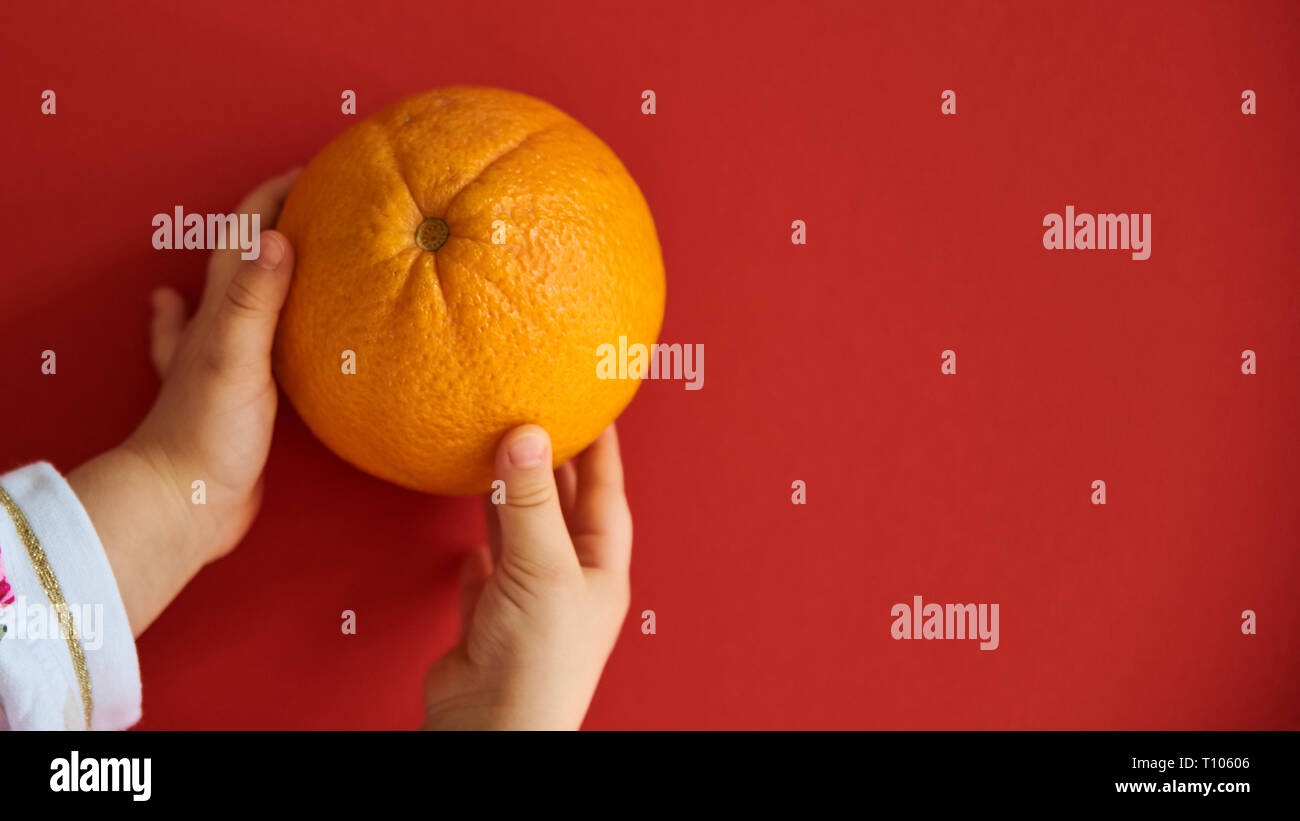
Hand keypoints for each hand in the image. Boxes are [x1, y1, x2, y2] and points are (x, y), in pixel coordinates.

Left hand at [68, 169, 299, 634]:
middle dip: (274, 223)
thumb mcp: (236, 357)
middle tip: (320, 205)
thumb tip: (277, 236)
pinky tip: (248, 326)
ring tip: (296, 247)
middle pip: (244, 256)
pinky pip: (250, 346)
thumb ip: (255, 299)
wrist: (183, 501)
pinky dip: (254, 326)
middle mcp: (216, 326)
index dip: (274, 197)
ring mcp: (224, 360)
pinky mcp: (239, 394)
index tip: (316, 173)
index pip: (245, 233)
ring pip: (243, 297)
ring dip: (264, 267)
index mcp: (219, 310)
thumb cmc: (207, 430)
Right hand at [422, 425, 632, 729]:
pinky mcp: (489, 626)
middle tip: (539, 419)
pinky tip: (474, 537)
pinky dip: (481, 553)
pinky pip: (487, 578)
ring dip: (511, 500)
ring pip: (522, 539)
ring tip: (499, 455)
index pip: (605, 494)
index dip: (601, 449)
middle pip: (563, 511)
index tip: (594, 407)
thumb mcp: (541, 568)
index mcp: (599, 571)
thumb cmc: (537, 662)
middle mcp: (568, 585)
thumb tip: (527, 434)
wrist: (493, 730)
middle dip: (553, 467)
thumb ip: (530, 502)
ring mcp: (528, 606)